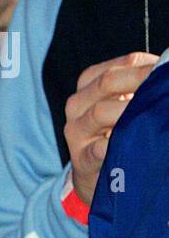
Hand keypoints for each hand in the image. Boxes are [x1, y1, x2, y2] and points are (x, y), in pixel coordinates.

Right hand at [64, 52, 157, 204]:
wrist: (95, 173)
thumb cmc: (116, 131)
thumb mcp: (123, 103)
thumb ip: (142, 85)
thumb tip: (168, 69)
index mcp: (89, 85)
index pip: (120, 65)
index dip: (148, 65)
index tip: (168, 69)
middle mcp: (78, 105)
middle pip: (107, 82)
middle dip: (141, 79)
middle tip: (166, 83)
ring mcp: (77, 132)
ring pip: (99, 112)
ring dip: (127, 110)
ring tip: (152, 112)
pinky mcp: (82, 159)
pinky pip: (94, 150)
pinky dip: (107, 146)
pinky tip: (119, 143)